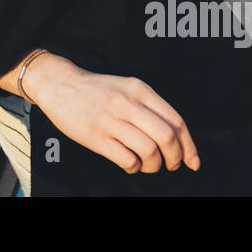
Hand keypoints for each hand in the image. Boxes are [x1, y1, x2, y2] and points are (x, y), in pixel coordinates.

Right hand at [29, 57, 200, 174]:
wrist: (59, 84)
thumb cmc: (96, 90)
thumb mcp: (127, 88)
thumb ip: (149, 107)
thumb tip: (176, 137)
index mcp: (139, 89)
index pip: (175, 121)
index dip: (189, 146)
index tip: (192, 161)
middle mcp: (127, 103)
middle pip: (166, 137)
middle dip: (175, 158)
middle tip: (171, 165)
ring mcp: (111, 120)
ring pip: (149, 151)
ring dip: (153, 165)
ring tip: (147, 165)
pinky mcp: (96, 136)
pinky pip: (127, 159)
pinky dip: (134, 167)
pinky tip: (130, 164)